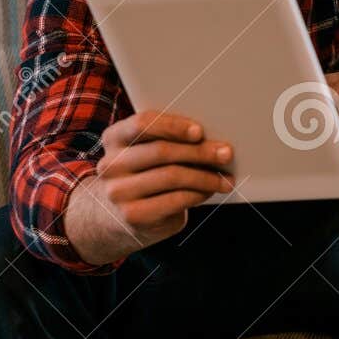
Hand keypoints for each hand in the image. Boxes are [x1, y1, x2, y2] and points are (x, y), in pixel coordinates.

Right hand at [63, 110, 234, 265]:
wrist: (114, 215)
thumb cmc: (143, 174)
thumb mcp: (143, 152)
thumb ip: (165, 140)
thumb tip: (212, 139)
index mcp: (114, 138)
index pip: (143, 123)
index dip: (173, 125)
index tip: (200, 131)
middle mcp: (111, 164)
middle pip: (161, 151)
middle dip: (200, 152)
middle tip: (226, 153)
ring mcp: (119, 192)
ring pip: (172, 176)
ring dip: (205, 176)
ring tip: (225, 178)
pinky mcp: (133, 215)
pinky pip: (174, 200)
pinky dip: (198, 194)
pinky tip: (209, 191)